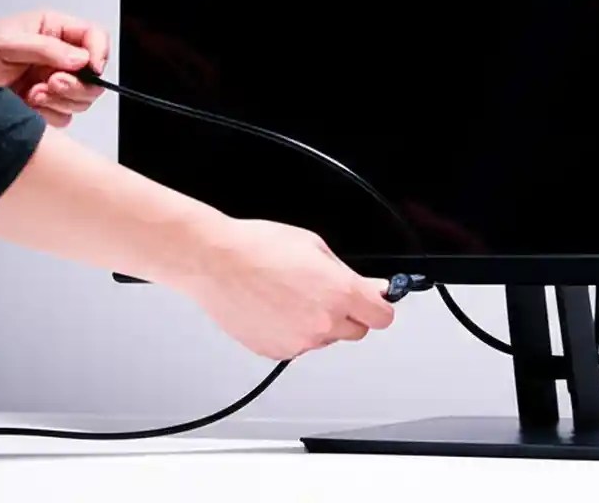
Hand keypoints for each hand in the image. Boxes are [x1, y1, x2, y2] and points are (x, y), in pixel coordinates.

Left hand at [0, 10, 110, 127]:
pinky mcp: (46, 105)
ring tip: (33, 94)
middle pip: (94, 75)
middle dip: (76, 85)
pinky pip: (64, 116)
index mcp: (55, 30)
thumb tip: (82, 59)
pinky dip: (49, 114)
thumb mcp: (9, 43)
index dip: (99, 53)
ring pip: (82, 99)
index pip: (95, 38)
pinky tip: (28, 104)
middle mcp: (60, 56)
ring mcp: (54, 81)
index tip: (89, 68)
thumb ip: (47, 49)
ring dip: (60, 101)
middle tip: (50, 84)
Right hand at [173, 218, 395, 360]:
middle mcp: (323, 323)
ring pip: (325, 339)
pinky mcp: (276, 351)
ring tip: (291, 295)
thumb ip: (351, 274)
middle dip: (348, 315)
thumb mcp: (315, 247)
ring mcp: (299, 342)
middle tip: (325, 292)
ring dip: (318, 324)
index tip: (372, 300)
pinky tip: (276, 308)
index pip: (382, 317)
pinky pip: (297, 346)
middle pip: (357, 332)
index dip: (378, 307)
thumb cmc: (258, 247)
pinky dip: (292, 332)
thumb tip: (374, 287)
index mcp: (339, 293)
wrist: (216, 261)